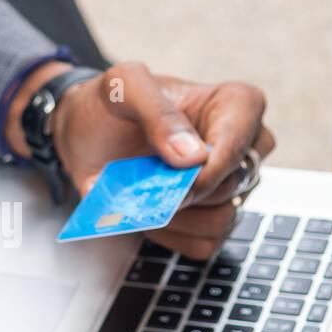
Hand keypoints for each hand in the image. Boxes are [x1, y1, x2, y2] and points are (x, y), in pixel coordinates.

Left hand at [45, 62, 273, 258]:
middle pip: (233, 185)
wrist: (86, 133)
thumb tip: (193, 157)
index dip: (216, 163)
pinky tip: (149, 212)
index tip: (179, 170)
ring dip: (176, 216)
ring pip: (222, 220)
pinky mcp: (208, 219)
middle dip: (185, 190)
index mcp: (234, 105)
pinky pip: (204, 244)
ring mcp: (227, 187)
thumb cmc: (112, 103)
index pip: (245, 139)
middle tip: (146, 178)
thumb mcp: (124, 87)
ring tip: (144, 193)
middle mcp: (239, 148)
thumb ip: (157, 112)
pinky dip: (171, 235)